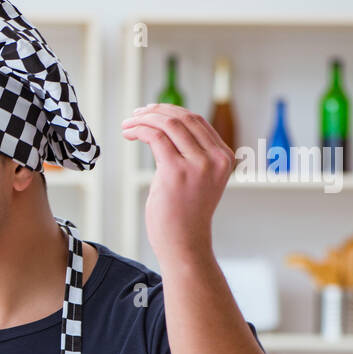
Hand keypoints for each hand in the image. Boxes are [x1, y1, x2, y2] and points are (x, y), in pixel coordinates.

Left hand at [121, 103, 234, 263]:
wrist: (184, 243)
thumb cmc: (185, 213)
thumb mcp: (198, 178)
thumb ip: (193, 154)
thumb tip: (166, 127)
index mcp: (225, 156)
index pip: (197, 121)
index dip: (170, 111)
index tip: (150, 111)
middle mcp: (216, 158)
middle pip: (183, 118)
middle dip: (155, 111)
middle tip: (135, 114)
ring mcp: (199, 165)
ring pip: (168, 124)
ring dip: (143, 119)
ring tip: (127, 124)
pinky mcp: (176, 172)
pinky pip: (155, 137)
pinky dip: (139, 130)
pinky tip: (128, 133)